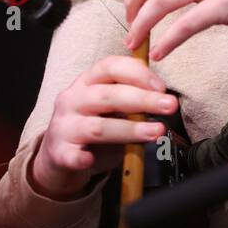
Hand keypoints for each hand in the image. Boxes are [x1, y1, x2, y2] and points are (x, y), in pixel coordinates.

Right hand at [30, 55, 178, 198]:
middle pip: (108, 95)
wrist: (58, 154)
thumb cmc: (92, 125)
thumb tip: (162, 102)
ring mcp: (63, 126)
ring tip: (155, 132)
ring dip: (130, 129)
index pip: (110, 67)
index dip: (137, 74)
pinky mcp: (59, 153)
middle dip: (143, 100)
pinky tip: (90, 159)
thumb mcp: (110, 108)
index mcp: (87, 82)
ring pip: (97, 127)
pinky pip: (71, 155)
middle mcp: (73, 99)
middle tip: (169, 106)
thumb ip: (131, 103)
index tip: (161, 87)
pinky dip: (81, 158)